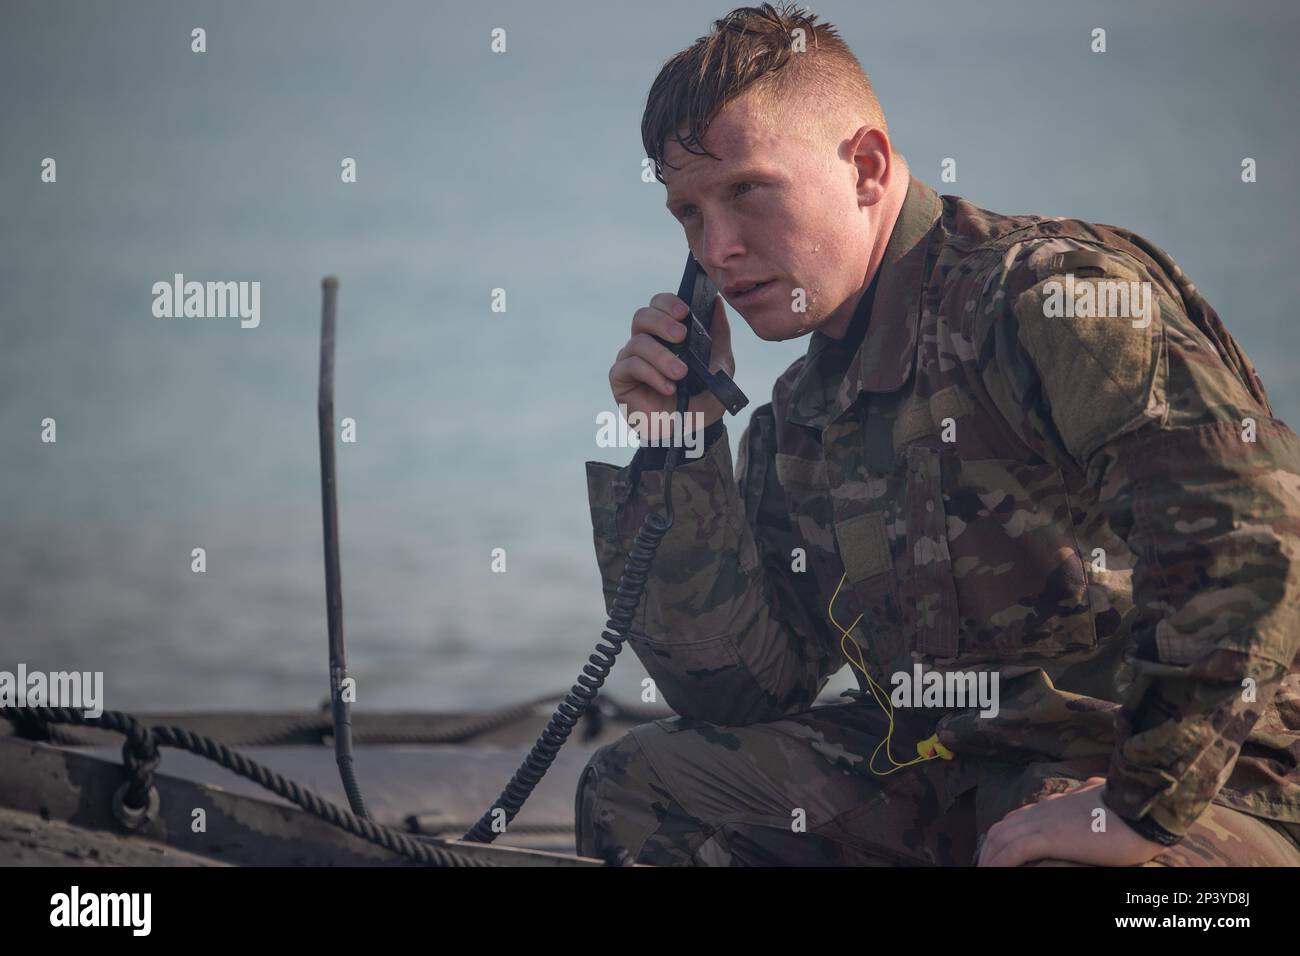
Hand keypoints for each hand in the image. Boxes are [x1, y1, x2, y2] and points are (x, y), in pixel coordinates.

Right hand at [609, 292, 733, 436]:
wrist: (693, 430)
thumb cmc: (703, 396)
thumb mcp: (721, 364)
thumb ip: (719, 334)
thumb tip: (717, 302)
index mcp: (666, 333)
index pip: (658, 305)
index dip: (668, 303)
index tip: (685, 313)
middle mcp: (645, 342)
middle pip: (642, 316)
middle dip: (662, 322)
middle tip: (681, 336)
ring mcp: (631, 360)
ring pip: (637, 343)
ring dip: (661, 356)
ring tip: (680, 373)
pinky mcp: (620, 379)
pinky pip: (629, 366)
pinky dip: (651, 374)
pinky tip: (668, 387)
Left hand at [976, 776, 1166, 866]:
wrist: (1142, 810)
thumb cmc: (1128, 809)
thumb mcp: (1100, 795)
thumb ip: (1087, 794)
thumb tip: (1088, 788)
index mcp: (1054, 804)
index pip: (1015, 818)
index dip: (1002, 836)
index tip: (996, 852)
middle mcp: (1043, 810)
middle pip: (1002, 829)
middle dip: (988, 850)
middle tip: (984, 867)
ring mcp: (1045, 822)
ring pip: (1002, 838)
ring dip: (989, 858)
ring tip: (984, 872)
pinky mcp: (1052, 837)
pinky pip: (1015, 850)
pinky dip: (1000, 861)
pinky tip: (993, 871)